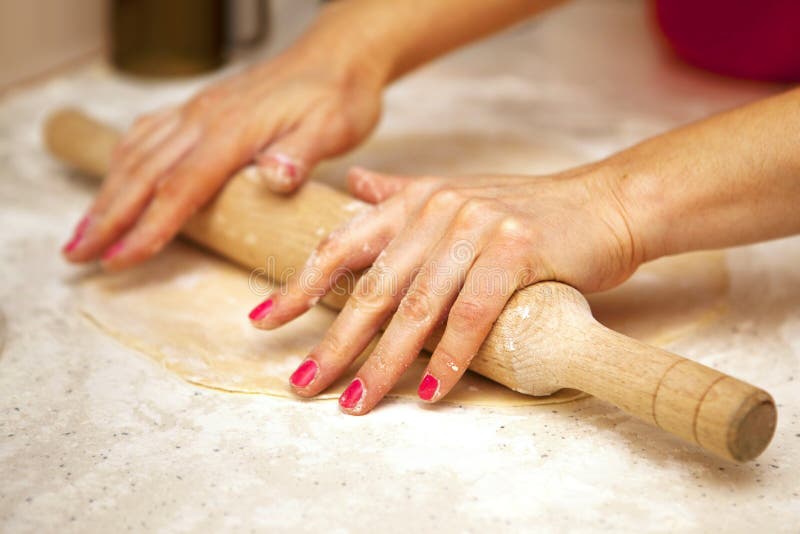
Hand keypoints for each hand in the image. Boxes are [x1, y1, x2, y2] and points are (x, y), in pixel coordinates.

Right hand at [62, 46, 382, 269]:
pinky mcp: (200, 108)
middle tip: (77, 255)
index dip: (148, 227)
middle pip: (144, 173)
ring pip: (137, 154)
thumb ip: (302, 153)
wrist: (337, 55)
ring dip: (105, 194)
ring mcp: (198, 110)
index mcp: (233, 129)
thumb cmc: (338, 95)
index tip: (120, 259)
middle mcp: (204, 118)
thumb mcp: (333, 126)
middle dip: (107, 218)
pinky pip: (148, 133)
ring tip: (82, 231)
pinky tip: (113, 178)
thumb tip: (276, 179)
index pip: (181, 186)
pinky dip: (122, 160)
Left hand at [251, 166, 641, 413]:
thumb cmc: (527, 211)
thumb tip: (353, 186)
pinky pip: (471, 315)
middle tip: (304, 383)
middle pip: (373, 287)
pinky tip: (429, 392)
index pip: (343, 243)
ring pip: (417, 308)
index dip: (299, 284)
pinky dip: (449, 358)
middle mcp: (439, 210)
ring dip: (384, 363)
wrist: (602, 205)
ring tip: (356, 402)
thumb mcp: (457, 195)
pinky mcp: (516, 251)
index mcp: (416, 199)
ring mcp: (477, 228)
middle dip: (334, 342)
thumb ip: (400, 195)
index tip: (264, 321)